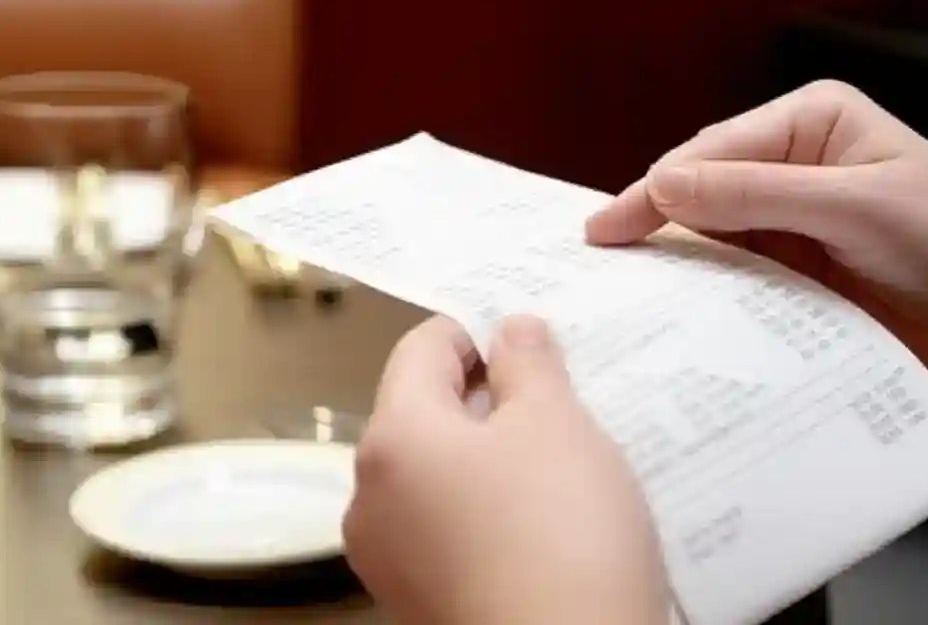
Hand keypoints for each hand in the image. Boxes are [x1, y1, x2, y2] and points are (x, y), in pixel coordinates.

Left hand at [343, 315, 667, 624]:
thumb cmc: (559, 532)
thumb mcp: (557, 424)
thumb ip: (529, 364)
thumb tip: (510, 330)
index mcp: (392, 438)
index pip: (421, 349)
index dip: (477, 332)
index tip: (533, 349)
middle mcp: (369, 496)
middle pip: (424, 416)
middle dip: (488, 403)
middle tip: (558, 410)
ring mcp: (387, 558)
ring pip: (436, 478)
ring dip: (489, 463)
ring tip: (557, 475)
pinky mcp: (415, 603)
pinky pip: (445, 533)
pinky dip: (485, 517)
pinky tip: (540, 531)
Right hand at [586, 79, 927, 379]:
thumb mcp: (852, 206)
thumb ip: (755, 194)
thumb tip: (662, 185)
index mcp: (808, 121)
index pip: (712, 152)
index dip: (655, 191)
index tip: (605, 231)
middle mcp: (792, 162)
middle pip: (702, 191)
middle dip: (659, 224)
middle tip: (603, 262)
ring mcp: (791, 219)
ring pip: (713, 238)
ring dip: (682, 265)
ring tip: (629, 292)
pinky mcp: (795, 269)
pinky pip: (736, 278)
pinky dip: (710, 295)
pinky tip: (681, 311)